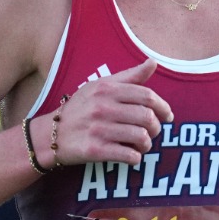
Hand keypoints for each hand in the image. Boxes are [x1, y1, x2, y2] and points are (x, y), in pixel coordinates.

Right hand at [38, 58, 173, 166]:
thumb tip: (153, 62)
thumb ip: (129, 76)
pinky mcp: (94, 150)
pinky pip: (128, 155)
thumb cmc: (80, 109)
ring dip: (147, 144)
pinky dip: (135, 157)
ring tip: (142, 144)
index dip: (163, 107)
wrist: (50, 135)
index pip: (147, 96)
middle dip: (157, 128)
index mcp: (107, 89)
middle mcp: (103, 107)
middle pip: (147, 118)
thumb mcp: (100, 86)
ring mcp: (98, 129)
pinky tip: (131, 155)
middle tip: (153, 132)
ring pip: (141, 137)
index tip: (168, 116)